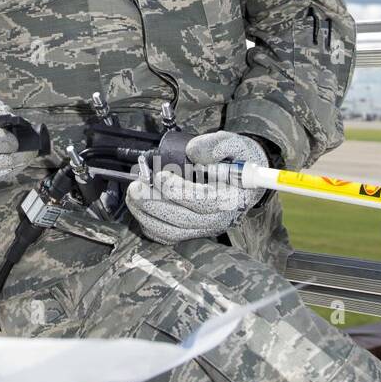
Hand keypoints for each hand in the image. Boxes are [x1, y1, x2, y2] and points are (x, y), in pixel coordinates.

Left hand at [125, 130, 267, 244]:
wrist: (246, 178)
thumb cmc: (238, 161)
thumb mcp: (234, 144)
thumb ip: (216, 145)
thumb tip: (192, 152)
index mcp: (230, 198)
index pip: (202, 202)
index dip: (177, 190)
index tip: (160, 175)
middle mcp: (217, 219)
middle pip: (181, 219)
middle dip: (153, 202)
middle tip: (136, 186)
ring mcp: (204, 228)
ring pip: (171, 231)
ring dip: (146, 215)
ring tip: (134, 194)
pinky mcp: (192, 231)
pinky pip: (167, 236)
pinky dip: (150, 225)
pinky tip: (140, 208)